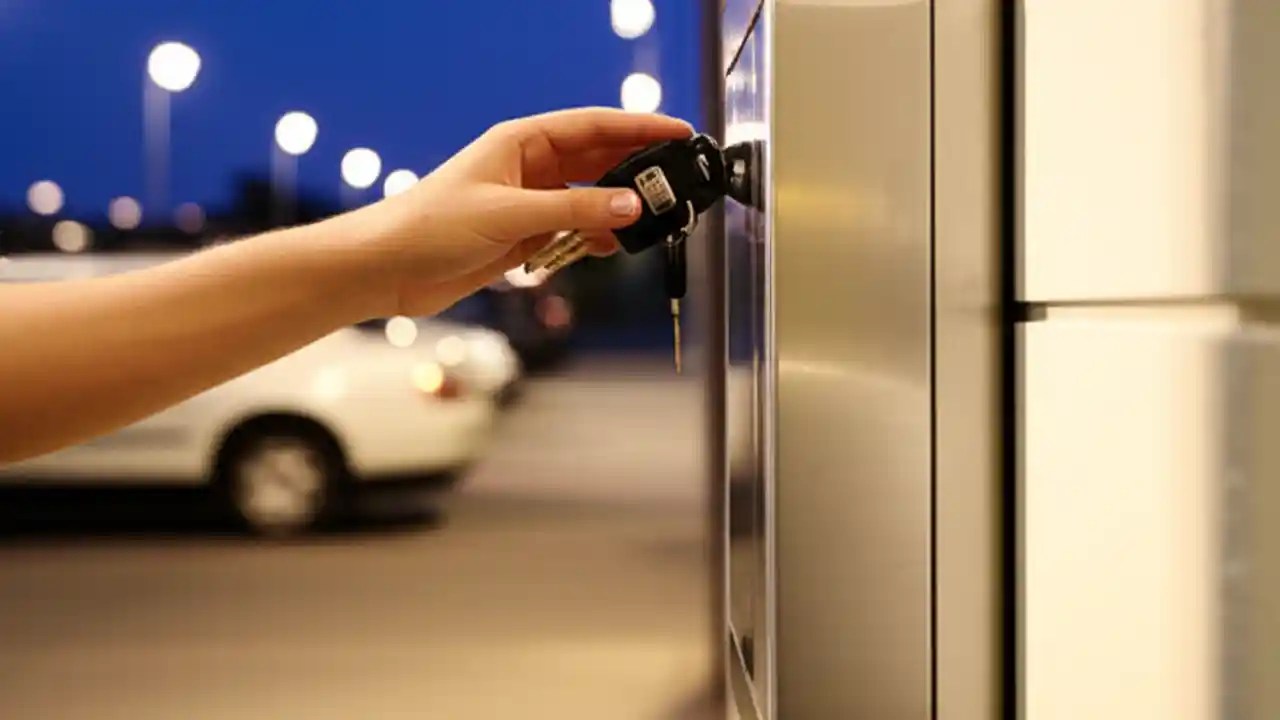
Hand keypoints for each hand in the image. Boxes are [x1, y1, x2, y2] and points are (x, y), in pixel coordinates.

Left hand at [351, 107, 693, 316]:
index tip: (678, 132)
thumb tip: (630, 205)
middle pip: (598, 160)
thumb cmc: (429, 226)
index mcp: (522, 142)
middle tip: (676, 182)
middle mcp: (530, 168)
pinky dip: (595, 238)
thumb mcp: (509, 215)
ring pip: (590, 198)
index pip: (594, 126)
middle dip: (638, 170)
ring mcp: (530, 203)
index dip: (639, 127)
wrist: (388, 269)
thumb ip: (573, 210)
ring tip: (651, 220)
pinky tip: (610, 246)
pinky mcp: (525, 237)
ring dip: (618, 209)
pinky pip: (575, 230)